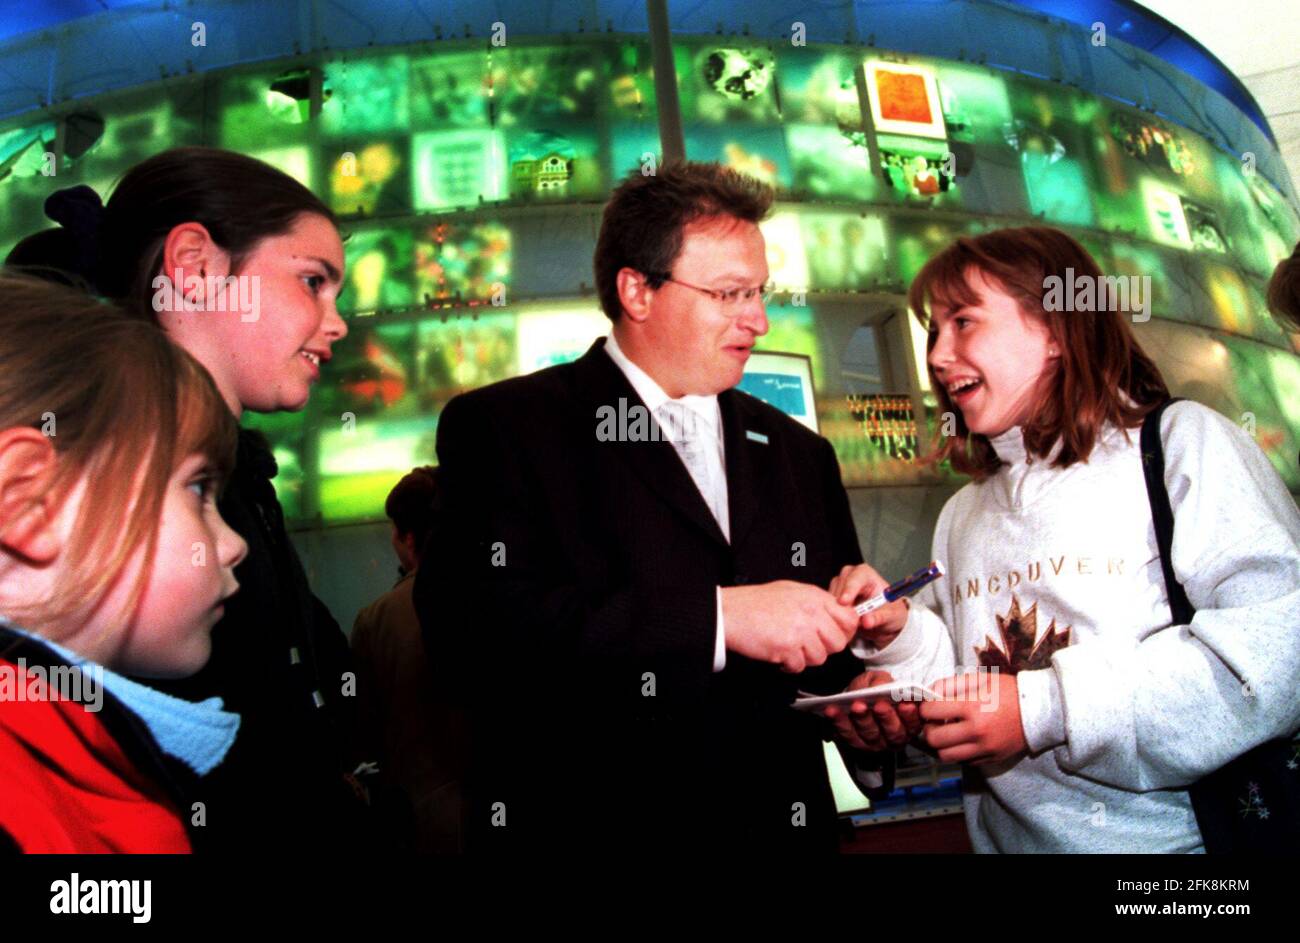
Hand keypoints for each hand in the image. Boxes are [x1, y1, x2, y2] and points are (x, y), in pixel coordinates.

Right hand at [721, 580, 858, 672]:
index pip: (849, 619)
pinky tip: (778, 654)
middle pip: (838, 643)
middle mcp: (811, 612)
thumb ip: (815, 603)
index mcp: (815, 597)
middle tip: (807, 645)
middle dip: (824, 648)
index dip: (844, 632)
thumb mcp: (792, 592)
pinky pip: (799, 666)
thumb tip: (834, 616)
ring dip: (804, 658)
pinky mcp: (787, 648)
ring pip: (820, 657)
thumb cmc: (755, 602)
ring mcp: (800, 630)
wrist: (730, 612)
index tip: (833, 636)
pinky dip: (788, 665)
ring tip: (789, 648)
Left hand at [822, 670, 921, 750]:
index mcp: (908, 722)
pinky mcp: (856, 742)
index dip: (910, 716)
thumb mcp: (881, 679)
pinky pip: (848, 734)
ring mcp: (876, 742)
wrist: (857, 695)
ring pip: (870, 734)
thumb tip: (880, 686)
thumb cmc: (875, 688)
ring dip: (863, 719)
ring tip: (857, 706)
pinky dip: (840, 722)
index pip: (913, 723)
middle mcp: (895, 736)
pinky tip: (833, 710)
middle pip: (893, 732)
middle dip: (886, 717)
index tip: (906, 705)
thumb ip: (883, 681)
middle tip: (880, 705)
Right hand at [828, 563, 908, 648]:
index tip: (844, 602)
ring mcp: (840, 588)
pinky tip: (839, 623)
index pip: (856, 577)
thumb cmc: (891, 613)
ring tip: (846, 623)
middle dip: (841, 601)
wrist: (884, 623)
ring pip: (831, 595)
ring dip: (836, 609)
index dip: (849, 589)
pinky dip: (832, 613)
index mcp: (867, 575)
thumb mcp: (892, 616)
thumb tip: (866, 621)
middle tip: (844, 617)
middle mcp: (850, 577)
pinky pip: (826, 604)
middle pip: (840, 584)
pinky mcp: (833, 599)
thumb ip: (880, 617)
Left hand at [919, 672, 1026, 764]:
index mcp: (972, 706)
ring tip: (948, 732)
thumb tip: (928, 693)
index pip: (930, 712)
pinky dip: (959, 752)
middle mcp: (976, 731)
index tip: (929, 706)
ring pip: (945, 756)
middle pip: (934, 739)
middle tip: (936, 722)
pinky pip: (964, 761)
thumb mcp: (980, 679)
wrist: (1039, 710)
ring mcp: (984, 748)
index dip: (924, 708)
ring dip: (941, 745)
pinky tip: (965, 739)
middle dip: (929, 729)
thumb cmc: (1008, 691)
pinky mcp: (991, 759)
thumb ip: (950, 684)